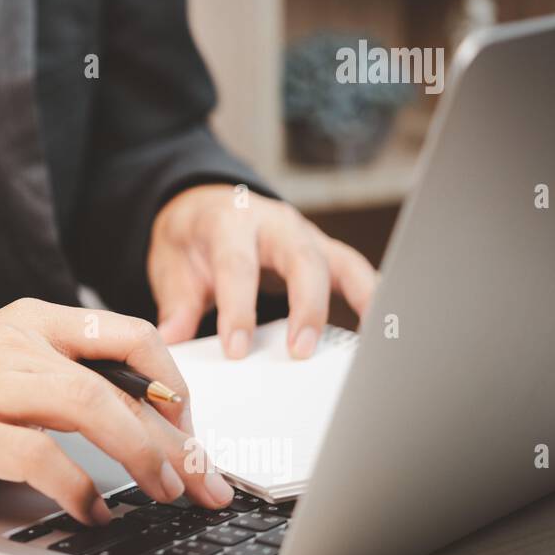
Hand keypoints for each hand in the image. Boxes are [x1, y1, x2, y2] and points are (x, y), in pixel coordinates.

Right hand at [0, 298, 234, 524]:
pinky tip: (96, 512)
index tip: (191, 427)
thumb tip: (155, 423)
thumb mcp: (10, 366)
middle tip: (204, 481)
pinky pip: (39, 457)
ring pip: (88, 408)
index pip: (127, 333)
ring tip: (164, 492)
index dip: (173, 381)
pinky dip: (79, 490)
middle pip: (115, 382)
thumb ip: (68, 377)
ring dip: (141, 457)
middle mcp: (12, 342)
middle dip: (174, 439)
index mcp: (32, 320)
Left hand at [149, 184, 376, 358]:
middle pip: (301, 260)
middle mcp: (275, 224)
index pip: (237, 267)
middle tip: (299, 351)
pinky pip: (355, 271)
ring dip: (359, 300)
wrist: (204, 203)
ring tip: (370, 340)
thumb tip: (171, 343)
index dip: (238, 310)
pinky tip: (384, 328)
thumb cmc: (192, 237)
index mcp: (230, 223)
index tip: (237, 350)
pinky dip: (373, 297)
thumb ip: (176, 305)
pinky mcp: (324, 251)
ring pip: (341, 262)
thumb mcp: (171, 265)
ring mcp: (305, 236)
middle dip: (305, 307)